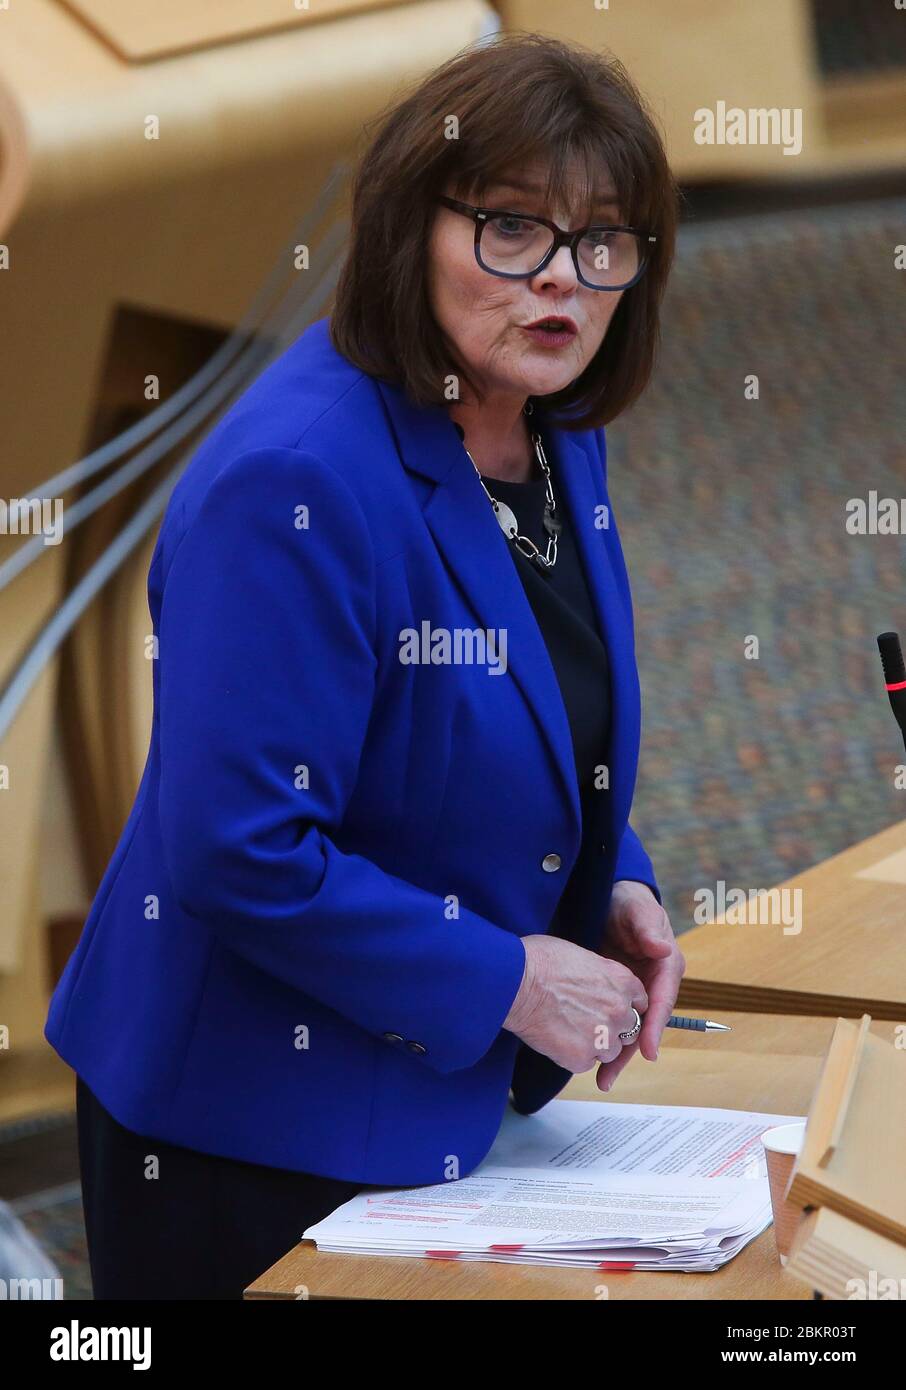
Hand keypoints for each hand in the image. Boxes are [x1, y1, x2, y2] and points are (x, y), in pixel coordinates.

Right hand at [502, 934, 648, 1075]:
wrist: (514, 982)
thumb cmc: (539, 960)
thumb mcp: (583, 956)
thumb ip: (602, 975)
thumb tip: (599, 985)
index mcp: (623, 981)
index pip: (640, 1003)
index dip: (624, 1006)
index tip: (610, 1009)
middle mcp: (620, 1011)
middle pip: (629, 1030)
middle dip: (612, 1029)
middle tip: (586, 1022)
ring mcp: (603, 1037)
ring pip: (610, 1052)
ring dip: (594, 1045)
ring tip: (568, 1030)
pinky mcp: (581, 1058)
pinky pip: (586, 1064)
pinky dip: (572, 1056)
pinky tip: (555, 1039)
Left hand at [594, 880, 684, 1091]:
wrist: (608, 897)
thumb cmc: (627, 901)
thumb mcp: (637, 911)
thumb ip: (647, 928)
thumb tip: (663, 948)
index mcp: (667, 967)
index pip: (662, 1003)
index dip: (655, 1028)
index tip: (648, 1051)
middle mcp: (654, 984)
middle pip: (645, 1025)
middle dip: (629, 1052)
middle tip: (609, 1076)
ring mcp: (636, 991)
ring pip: (629, 1028)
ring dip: (616, 1053)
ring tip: (600, 1080)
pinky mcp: (618, 993)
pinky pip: (614, 1019)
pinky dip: (605, 1037)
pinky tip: (591, 1055)